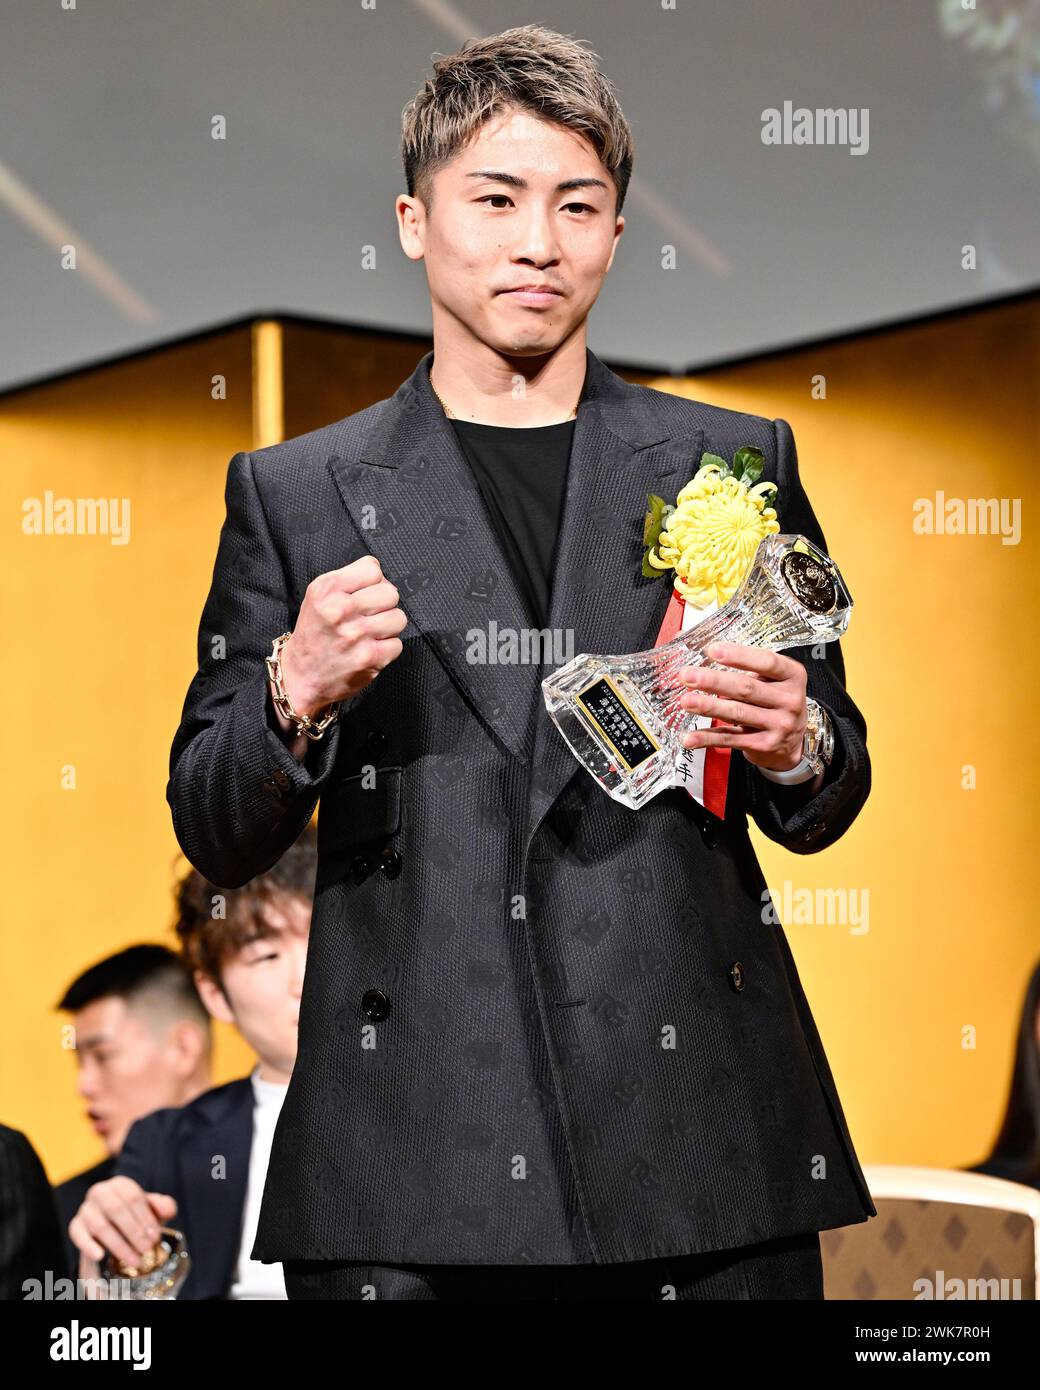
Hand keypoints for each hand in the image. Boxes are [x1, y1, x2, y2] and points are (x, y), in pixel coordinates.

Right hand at [68, 1176, 177, 1269]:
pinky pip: (78, 1235)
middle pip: (117, 1210)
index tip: (155, 1236)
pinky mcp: (76, 1225)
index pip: (133, 1197)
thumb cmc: (134, 1214)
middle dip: (134, 1232)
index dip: (145, 1217)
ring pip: (100, 1226)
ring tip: (134, 1260)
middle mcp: (100, 1192)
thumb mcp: (151, 1208)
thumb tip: (168, 1210)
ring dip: (119, 1245)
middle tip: (146, 1249)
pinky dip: (88, 1246)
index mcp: (120, 1184)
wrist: (111, 1225)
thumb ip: (163, 1206)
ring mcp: (86, 1208)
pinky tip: (100, 1256)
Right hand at [280, 555, 407, 713]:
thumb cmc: (314, 633)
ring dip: (388, 627)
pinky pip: (397, 644)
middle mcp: (341, 609)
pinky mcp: (370, 657)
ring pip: (398, 618)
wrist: (301, 675)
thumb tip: (383, 579)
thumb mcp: (319, 596)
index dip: (372, 582)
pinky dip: (387, 649)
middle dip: (383, 604)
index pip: (373, 569)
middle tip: (368, 616)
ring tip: (370, 633)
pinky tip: (369, 649)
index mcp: (327, 589)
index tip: (363, 594)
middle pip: (390, 593)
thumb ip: (349, 580)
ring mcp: (357, 634)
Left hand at [677, 640, 807, 772]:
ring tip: (686, 701)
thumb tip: (704, 649)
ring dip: (708, 706)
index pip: (767, 662)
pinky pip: (730, 739)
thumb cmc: (777, 701)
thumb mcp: (775, 679)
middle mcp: (789, 700)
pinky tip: (690, 737)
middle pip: (747, 688)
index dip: (739, 656)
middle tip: (689, 675)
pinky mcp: (764, 745)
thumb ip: (747, 664)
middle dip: (714, 681)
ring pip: (737, 713)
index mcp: (793, 676)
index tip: (713, 650)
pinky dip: (707, 738)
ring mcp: (778, 725)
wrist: (793, 740)